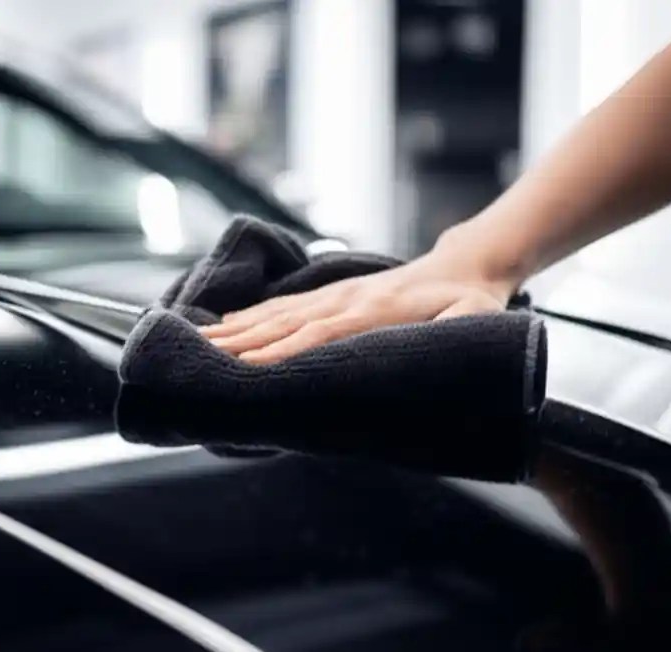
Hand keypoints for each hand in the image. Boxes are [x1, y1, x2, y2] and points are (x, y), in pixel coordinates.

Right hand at [199, 246, 516, 364]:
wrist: (463, 265)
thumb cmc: (471, 302)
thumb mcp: (474, 321)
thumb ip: (455, 334)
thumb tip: (436, 353)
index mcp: (374, 312)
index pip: (318, 335)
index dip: (280, 352)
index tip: (242, 368)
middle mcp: (345, 301)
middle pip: (282, 324)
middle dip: (238, 343)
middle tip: (197, 359)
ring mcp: (334, 295)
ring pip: (275, 314)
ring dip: (234, 329)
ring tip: (196, 342)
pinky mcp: (331, 294)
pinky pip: (282, 306)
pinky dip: (249, 315)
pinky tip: (222, 323)